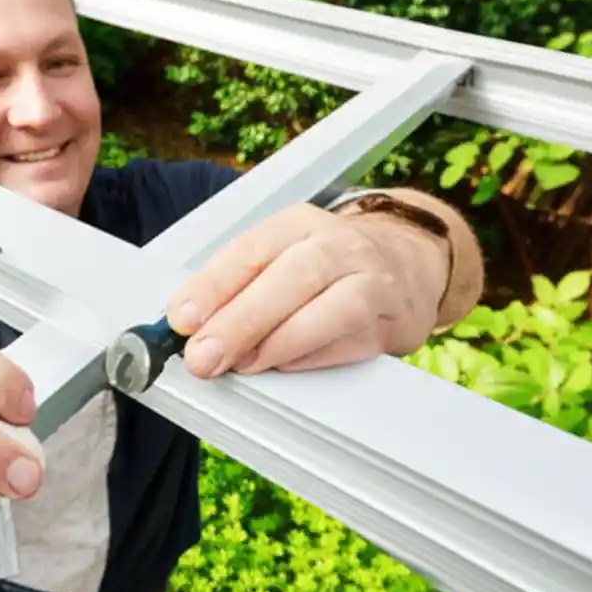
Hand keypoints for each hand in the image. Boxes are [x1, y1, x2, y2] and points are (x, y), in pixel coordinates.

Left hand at [165, 202, 448, 375]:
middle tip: (204, 357)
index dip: (212, 286)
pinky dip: (315, 357)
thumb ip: (236, 288)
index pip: (250, 251)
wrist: (409, 262)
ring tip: (244, 364)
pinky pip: (354, 341)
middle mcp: (339, 245)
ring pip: (332, 309)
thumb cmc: (327, 265)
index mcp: (297, 224)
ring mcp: (373, 281)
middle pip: (290, 278)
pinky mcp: (395, 320)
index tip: (182, 319)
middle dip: (241, 321)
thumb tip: (188, 327)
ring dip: (281, 342)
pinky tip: (286, 366)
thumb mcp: (279, 258)